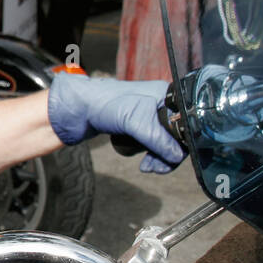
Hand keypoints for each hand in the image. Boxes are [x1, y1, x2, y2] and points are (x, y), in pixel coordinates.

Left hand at [47, 73, 183, 173]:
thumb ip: (158, 139)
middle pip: (176, 135)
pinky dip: (148, 153)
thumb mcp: (136, 121)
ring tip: (148, 167)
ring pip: (163, 142)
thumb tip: (176, 155)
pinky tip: (141, 159)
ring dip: (158, 157)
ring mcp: (148, 114)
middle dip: (167, 154)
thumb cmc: (103, 104)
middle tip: (157, 167)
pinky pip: (151, 143)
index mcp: (165, 95)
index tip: (171, 158)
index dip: (181, 143)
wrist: (76, 110)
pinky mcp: (137, 125)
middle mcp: (159, 103)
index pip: (186, 123)